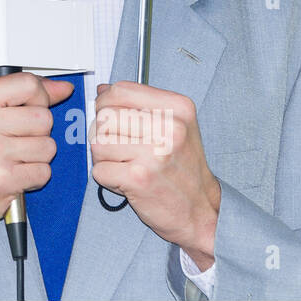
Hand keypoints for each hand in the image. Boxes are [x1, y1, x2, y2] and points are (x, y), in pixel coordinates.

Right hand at [0, 72, 73, 266]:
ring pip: (48, 145)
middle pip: (43, 117)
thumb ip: (23, 95)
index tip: (34, 106)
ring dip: (38, 156)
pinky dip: (35, 177)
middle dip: (38, 132)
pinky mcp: (2, 179)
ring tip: (15, 159)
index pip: (28, 84)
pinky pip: (44, 171)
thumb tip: (62, 88)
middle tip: (15, 141)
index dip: (40, 96)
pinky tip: (16, 175)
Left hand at [90, 81, 221, 269]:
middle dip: (103, 134)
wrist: (202, 210)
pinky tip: (127, 181)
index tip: (108, 114)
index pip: (121, 90)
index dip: (105, 102)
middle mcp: (169, 127)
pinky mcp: (139, 178)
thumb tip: (102, 90)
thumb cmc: (183, 169)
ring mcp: (154, 153)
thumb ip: (139, 106)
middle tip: (119, 148)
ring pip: (98, 143)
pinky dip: (107, 179)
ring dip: (105, 158)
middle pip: (105, 116)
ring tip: (126, 165)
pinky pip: (99, 170)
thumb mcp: (174, 126)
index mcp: (177, 108)